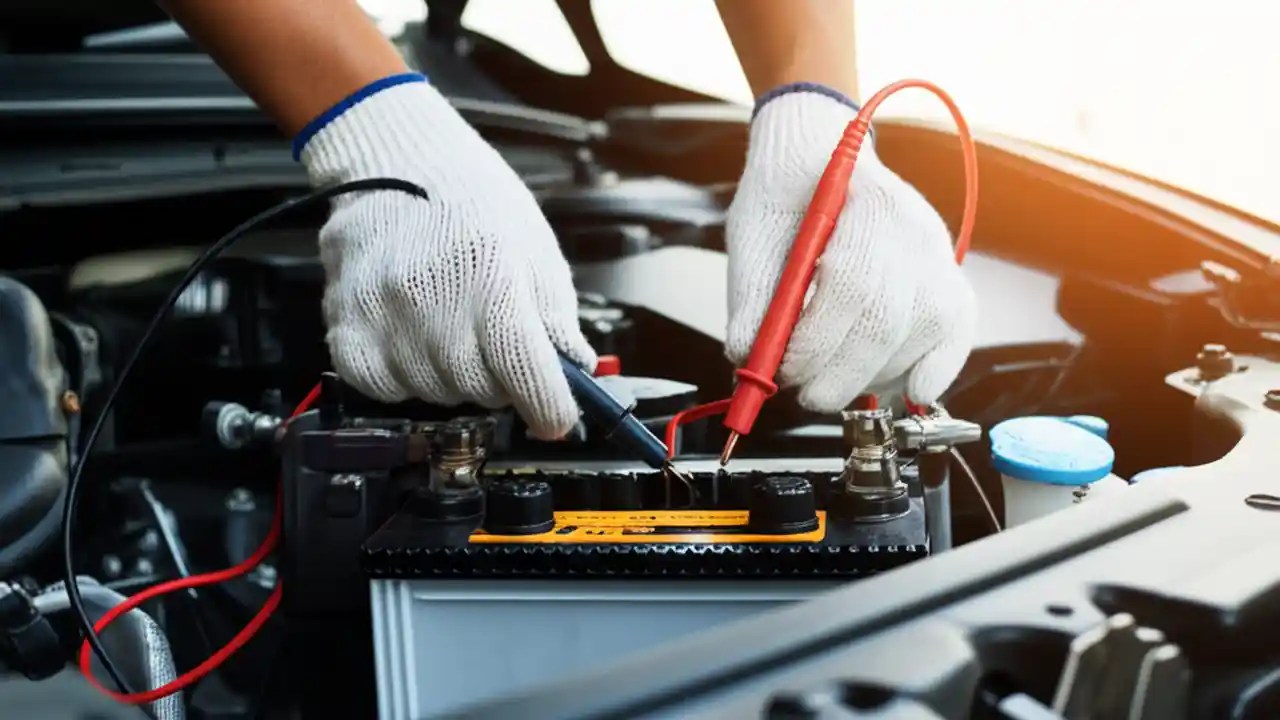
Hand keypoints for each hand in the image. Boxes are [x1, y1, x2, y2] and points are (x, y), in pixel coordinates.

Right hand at [298, 77, 593, 438]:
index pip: (525, 371)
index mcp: (492, 276)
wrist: (394, 160)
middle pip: (482, 391)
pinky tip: (414, 341)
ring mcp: (385, 317)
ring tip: (452, 329)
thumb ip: (555, 318)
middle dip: (501, 382)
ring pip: (436, 393)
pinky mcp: (347, 328)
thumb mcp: (535, 249)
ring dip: (453, 378)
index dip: (548, 407)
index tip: (556, 419)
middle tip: (498, 347)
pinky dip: (405, 377)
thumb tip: (575, 372)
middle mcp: (435, 299)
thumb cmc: (470, 198)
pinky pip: (384, 387)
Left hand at [725, 86, 975, 410]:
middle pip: (887, 321)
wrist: (816, 161)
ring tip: (831, 382)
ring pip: (920, 337)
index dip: (815, 342)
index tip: (782, 370)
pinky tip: (911, 391)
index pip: (850, 286)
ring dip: (872, 377)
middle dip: (840, 374)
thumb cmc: (784, 200)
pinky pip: (956, 335)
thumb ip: (751, 296)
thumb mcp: (752, 236)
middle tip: (804, 393)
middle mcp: (915, 230)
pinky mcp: (949, 282)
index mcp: (866, 204)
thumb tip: (747, 359)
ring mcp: (938, 257)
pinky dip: (936, 371)